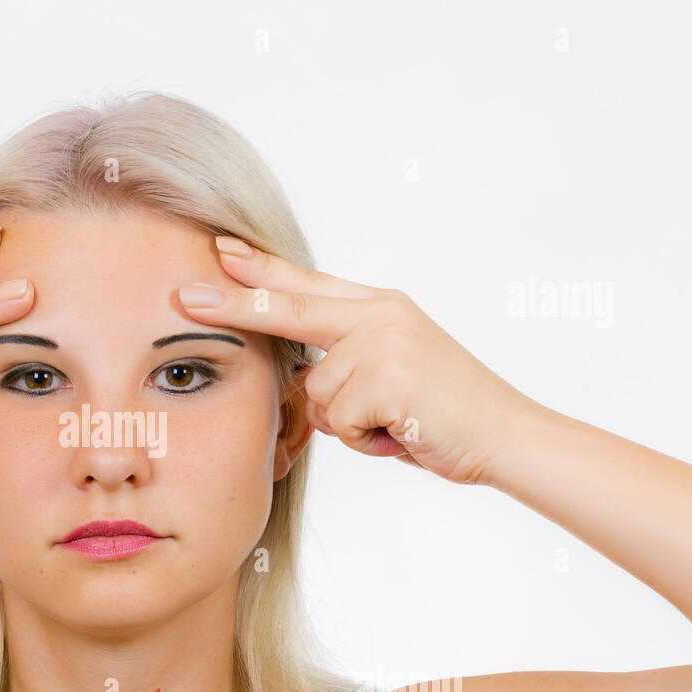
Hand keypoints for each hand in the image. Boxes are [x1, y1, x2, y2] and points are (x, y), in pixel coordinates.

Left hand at [177, 237, 539, 484]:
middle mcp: (379, 315)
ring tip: (395, 423)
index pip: (307, 285)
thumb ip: (346, 367)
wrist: (507, 435)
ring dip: (349, 425)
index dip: (260, 270)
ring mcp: (384, 342)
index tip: (218, 250)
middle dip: (234, 305)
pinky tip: (403, 432)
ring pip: (317, 395)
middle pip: (290, 311)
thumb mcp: (391, 377)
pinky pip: (340, 421)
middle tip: (184, 297)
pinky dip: (367, 441)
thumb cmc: (444, 415)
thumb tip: (301, 386)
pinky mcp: (388, 376)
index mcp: (380, 308)